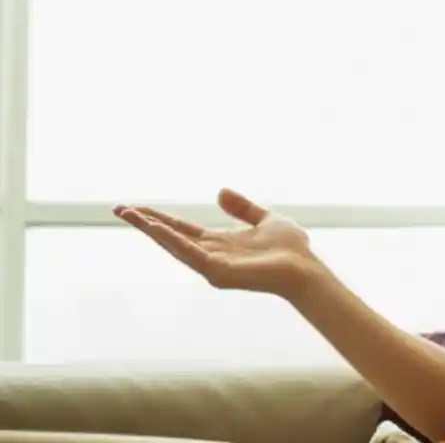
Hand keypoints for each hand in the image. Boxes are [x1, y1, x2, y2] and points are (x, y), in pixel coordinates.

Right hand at [114, 189, 321, 299]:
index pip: (181, 229)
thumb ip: (243, 208)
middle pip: (170, 237)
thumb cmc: (291, 249)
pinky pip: (191, 254)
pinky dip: (174, 241)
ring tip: (131, 215)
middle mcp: (210, 255)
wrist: (305, 269)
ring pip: (175, 246)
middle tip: (119, 209)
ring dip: (153, 231)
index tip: (135, 208)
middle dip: (145, 224)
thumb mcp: (266, 219)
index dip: (158, 218)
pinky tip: (157, 229)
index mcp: (219, 243)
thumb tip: (219, 191)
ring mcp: (212, 266)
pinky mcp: (219, 272)